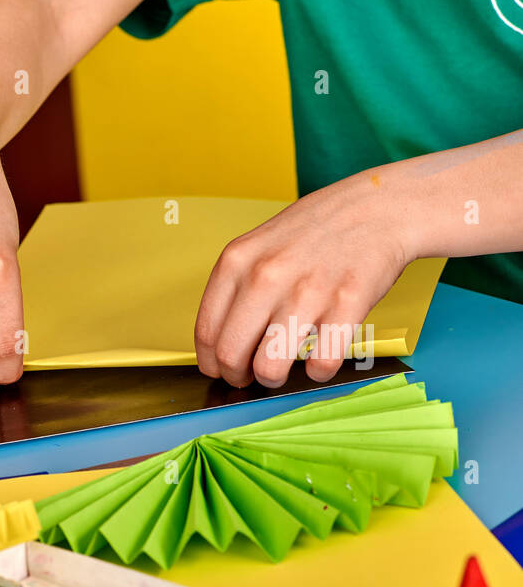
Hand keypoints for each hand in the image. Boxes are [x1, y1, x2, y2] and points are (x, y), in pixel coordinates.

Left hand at [194, 174, 415, 387]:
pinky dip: (318, 372)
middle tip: (250, 375)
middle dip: (237, 377)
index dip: (211, 362)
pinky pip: (321, 364)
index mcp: (236, 261)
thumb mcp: (259, 246)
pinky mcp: (347, 304)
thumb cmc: (317, 231)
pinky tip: (319, 357)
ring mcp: (307, 291)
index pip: (206, 333)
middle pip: (230, 356)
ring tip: (282, 369)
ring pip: (269, 368)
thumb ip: (236, 288)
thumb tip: (219, 344)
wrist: (380, 207)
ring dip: (273, 380)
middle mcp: (266, 276)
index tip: (220, 369)